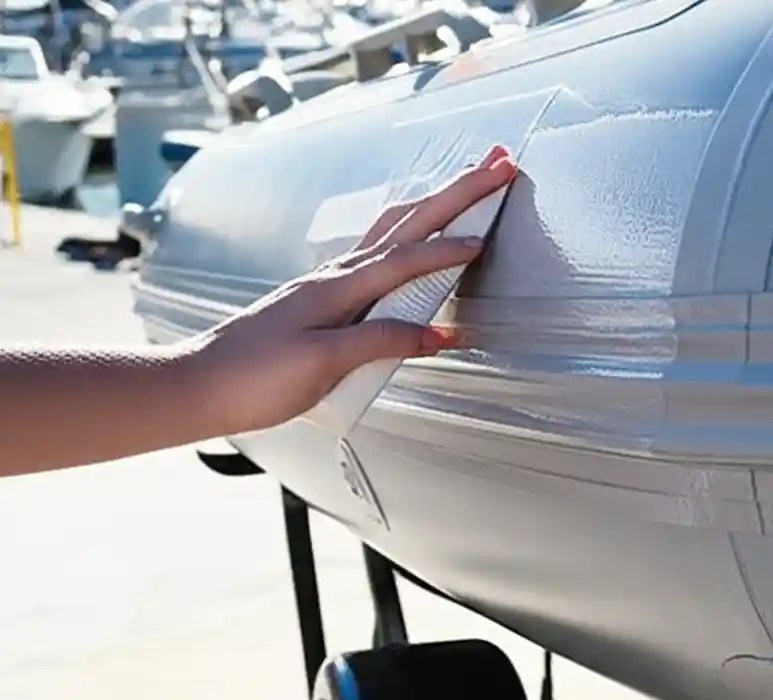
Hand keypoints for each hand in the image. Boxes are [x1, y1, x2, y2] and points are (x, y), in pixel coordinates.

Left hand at [188, 145, 516, 434]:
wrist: (198, 384)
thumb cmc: (254, 378)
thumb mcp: (322, 364)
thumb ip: (381, 342)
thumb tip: (436, 333)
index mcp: (339, 288)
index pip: (409, 258)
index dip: (451, 248)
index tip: (487, 236)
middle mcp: (335, 276)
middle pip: (407, 223)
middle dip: (456, 193)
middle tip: (497, 164)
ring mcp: (326, 283)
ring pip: (391, 230)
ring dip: (433, 205)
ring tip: (465, 186)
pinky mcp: (320, 298)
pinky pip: (376, 254)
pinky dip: (407, 234)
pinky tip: (410, 236)